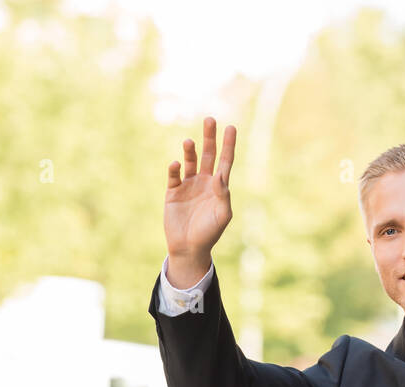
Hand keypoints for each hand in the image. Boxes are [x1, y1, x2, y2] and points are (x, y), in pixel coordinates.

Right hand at [164, 116, 235, 285]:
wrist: (189, 248)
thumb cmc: (209, 233)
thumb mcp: (222, 215)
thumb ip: (223, 195)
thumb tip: (221, 175)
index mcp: (218, 187)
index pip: (224, 161)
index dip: (228, 145)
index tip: (231, 127)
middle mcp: (203, 182)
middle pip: (208, 155)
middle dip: (209, 138)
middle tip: (210, 119)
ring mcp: (187, 185)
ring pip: (190, 161)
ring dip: (189, 151)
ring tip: (189, 141)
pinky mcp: (172, 192)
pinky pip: (174, 176)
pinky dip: (175, 169)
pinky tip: (176, 164)